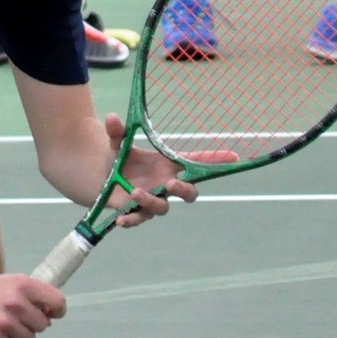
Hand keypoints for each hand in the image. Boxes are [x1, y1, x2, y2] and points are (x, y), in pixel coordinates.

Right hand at [0, 271, 66, 337]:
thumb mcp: (14, 282)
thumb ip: (34, 296)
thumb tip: (50, 318)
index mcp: (25, 285)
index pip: (58, 302)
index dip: (57, 311)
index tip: (50, 314)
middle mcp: (16, 303)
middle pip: (43, 326)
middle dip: (33, 325)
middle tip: (17, 319)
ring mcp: (4, 321)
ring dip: (20, 337)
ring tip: (5, 326)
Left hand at [103, 112, 238, 227]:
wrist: (102, 175)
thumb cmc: (120, 157)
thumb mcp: (118, 143)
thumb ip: (118, 132)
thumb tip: (111, 117)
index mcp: (168, 165)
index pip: (197, 163)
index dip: (216, 160)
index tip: (234, 157)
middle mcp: (165, 184)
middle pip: (189, 192)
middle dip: (184, 190)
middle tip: (170, 183)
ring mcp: (153, 199)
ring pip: (162, 207)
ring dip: (151, 201)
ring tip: (135, 192)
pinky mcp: (137, 211)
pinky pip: (139, 218)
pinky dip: (132, 220)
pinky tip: (122, 220)